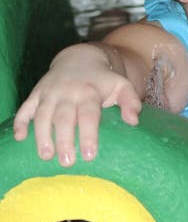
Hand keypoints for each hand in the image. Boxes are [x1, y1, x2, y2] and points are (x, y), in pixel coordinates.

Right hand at [13, 46, 140, 166]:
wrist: (79, 58)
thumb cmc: (103, 80)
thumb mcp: (122, 86)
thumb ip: (131, 102)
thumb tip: (134, 121)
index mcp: (89, 92)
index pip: (89, 116)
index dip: (88, 135)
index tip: (89, 155)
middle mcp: (67, 93)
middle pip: (64, 118)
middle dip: (64, 141)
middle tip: (67, 162)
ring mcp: (49, 93)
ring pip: (42, 115)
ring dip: (42, 136)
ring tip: (46, 156)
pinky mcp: (36, 94)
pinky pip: (25, 108)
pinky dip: (20, 122)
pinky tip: (20, 138)